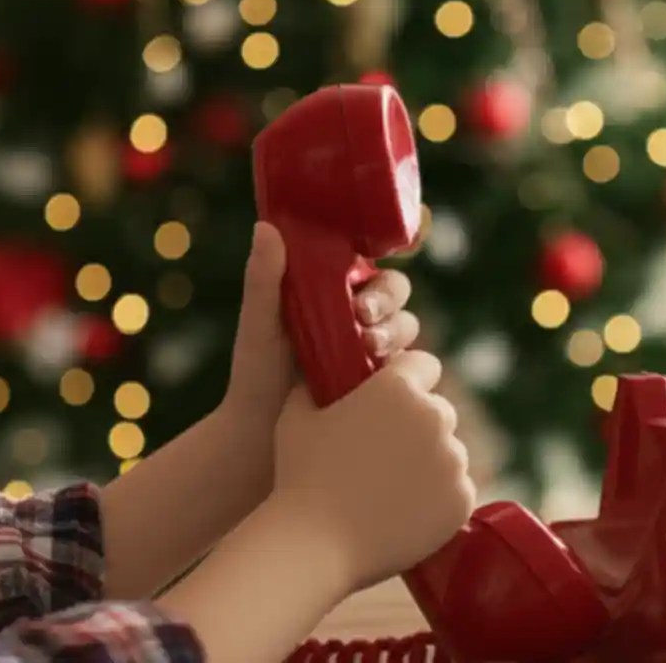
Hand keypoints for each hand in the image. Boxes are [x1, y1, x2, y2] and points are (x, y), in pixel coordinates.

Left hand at [221, 222, 420, 428]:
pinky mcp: (386, 381)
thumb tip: (266, 227)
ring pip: (406, 325)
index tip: (396, 248)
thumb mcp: (259, 324)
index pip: (368, 258)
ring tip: (368, 345)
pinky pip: (410, 365)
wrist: (262, 438)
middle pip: (395, 289)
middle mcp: (358, 313)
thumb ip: (263, 279)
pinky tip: (381, 373)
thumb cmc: (256, 374)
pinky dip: (402, 364)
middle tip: (362, 312)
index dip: (391, 246)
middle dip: (387, 296)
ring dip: (394, 329)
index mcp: (331, 287)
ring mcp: (375, 347)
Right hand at [269, 351, 474, 592]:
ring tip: (391, 490)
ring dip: (430, 464)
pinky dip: (438, 500)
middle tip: (386, 455)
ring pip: (450, 453)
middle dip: (419, 427)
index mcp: (398, 388)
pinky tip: (405, 512)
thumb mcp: (297, 415)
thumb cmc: (300, 476)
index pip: (424, 365)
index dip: (409, 380)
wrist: (313, 546)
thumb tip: (322, 368)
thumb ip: (318, 383)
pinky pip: (457, 491)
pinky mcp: (462, 500)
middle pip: (440, 412)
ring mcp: (453, 461)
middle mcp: (434, 417)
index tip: (394, 402)